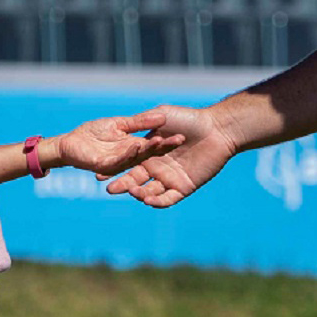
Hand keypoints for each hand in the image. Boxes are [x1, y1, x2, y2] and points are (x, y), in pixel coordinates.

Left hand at [51, 110, 184, 176]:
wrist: (68, 144)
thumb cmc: (91, 133)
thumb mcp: (119, 123)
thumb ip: (140, 122)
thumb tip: (160, 117)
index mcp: (134, 146)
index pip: (155, 144)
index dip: (168, 140)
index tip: (183, 133)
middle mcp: (129, 157)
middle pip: (151, 152)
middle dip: (165, 146)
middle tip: (181, 139)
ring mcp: (118, 163)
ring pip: (138, 158)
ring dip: (150, 150)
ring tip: (163, 141)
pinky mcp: (104, 166)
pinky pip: (119, 161)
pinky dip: (128, 155)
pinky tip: (136, 146)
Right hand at [104, 103, 239, 207]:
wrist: (216, 129)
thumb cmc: (190, 119)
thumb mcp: (162, 115)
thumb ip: (143, 121)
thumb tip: (122, 126)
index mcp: (149, 153)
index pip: (127, 164)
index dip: (114, 169)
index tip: (99, 172)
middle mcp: (157, 167)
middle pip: (135, 180)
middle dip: (122, 185)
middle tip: (110, 188)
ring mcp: (169, 179)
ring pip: (149, 191)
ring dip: (139, 194)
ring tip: (132, 191)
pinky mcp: (183, 188)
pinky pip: (167, 199)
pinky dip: (157, 202)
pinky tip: (148, 200)